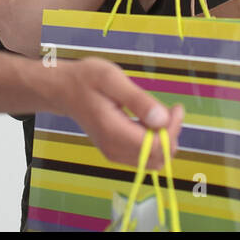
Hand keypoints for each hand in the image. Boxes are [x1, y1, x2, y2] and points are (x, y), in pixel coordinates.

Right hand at [55, 57, 184, 169]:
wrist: (63, 89)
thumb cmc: (86, 79)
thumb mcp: (112, 78)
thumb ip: (137, 100)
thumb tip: (162, 119)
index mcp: (113, 131)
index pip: (155, 147)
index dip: (172, 130)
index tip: (176, 107)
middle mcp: (114, 149)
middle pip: (157, 158)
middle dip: (171, 135)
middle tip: (172, 109)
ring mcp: (114, 153)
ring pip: (153, 160)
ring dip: (164, 139)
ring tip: (160, 112)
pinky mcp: (115, 152)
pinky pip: (143, 156)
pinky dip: (154, 141)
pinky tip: (150, 120)